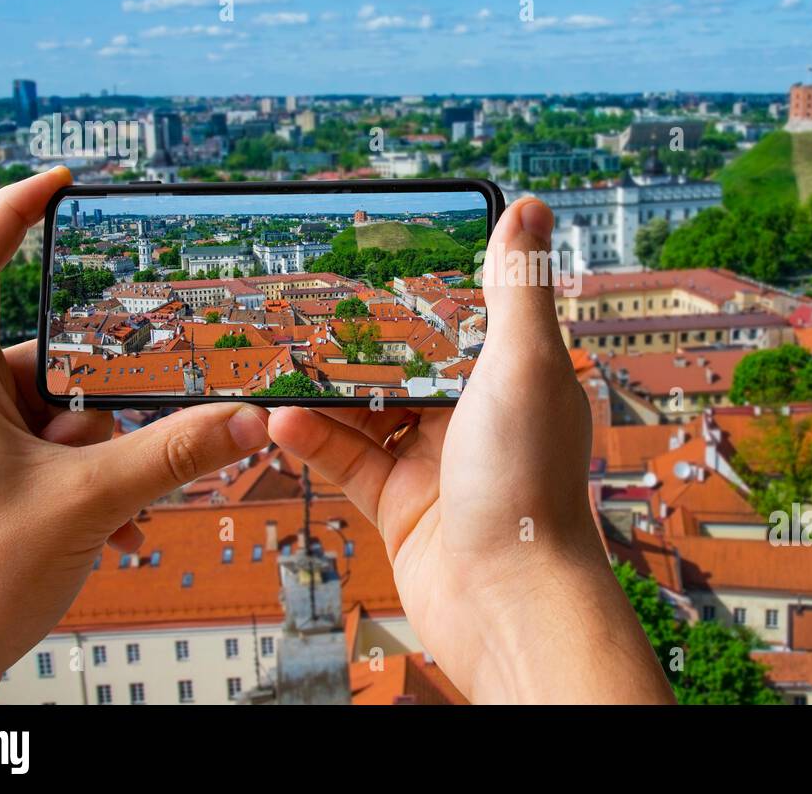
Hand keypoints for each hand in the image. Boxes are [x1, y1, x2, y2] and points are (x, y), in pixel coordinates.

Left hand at [0, 168, 271, 703]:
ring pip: (66, 420)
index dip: (17, 212)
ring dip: (106, 462)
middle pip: (56, 362)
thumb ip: (173, 454)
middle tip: (121, 454)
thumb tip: (244, 418)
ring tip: (114, 511)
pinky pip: (58, 461)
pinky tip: (110, 529)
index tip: (64, 183)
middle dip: (106, 410)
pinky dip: (93, 487)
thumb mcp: (88, 504)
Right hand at [268, 197, 674, 702]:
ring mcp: (437, 462)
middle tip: (310, 301)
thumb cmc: (528, 483)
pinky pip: (348, 460)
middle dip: (363, 337)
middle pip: (410, 363)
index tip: (380, 254)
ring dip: (327, 389)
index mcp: (516, 379)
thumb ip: (516, 288)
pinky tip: (280, 420)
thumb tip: (530, 209)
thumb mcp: (522, 364)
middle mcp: (479, 419)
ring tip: (281, 356)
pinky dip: (315, 439)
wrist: (507, 602)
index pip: (466, 318)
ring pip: (370, 410)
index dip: (427, 287)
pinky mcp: (400, 505)